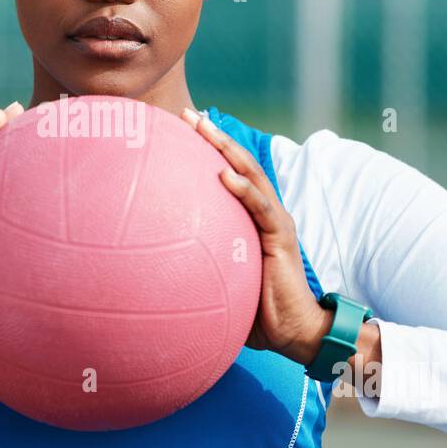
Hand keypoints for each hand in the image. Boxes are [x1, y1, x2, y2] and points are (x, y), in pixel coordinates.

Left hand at [180, 107, 330, 366]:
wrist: (294, 331)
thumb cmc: (256, 312)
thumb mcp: (223, 282)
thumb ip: (198, 269)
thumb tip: (152, 276)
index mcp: (250, 219)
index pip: (228, 175)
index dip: (206, 151)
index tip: (178, 131)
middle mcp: (263, 213)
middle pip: (237, 164)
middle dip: (213, 137)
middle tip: (186, 115)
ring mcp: (274, 221)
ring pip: (250, 175)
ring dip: (226, 149)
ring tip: (203, 128)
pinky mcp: (281, 236)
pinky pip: (260, 208)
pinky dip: (243, 188)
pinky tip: (224, 174)